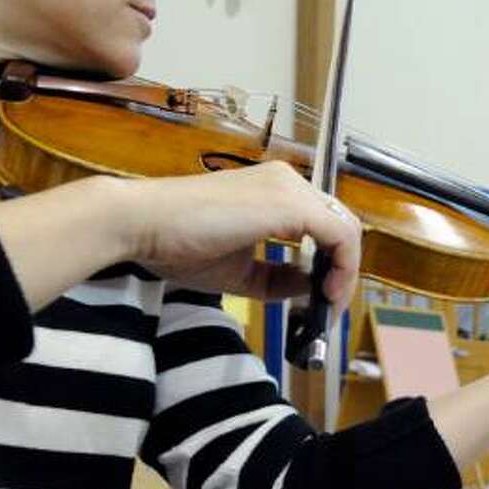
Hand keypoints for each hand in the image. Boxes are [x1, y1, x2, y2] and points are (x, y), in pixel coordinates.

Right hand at [105, 164, 359, 303]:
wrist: (143, 223)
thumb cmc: (177, 243)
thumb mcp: (239, 270)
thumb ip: (278, 278)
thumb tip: (311, 288)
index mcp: (273, 190)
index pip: (322, 222)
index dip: (331, 262)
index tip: (322, 297)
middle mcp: (286, 181)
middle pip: (339, 223)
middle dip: (343, 269)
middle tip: (330, 306)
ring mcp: (289, 188)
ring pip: (345, 228)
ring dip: (345, 271)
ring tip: (329, 304)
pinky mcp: (290, 203)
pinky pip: (339, 235)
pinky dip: (342, 267)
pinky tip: (325, 293)